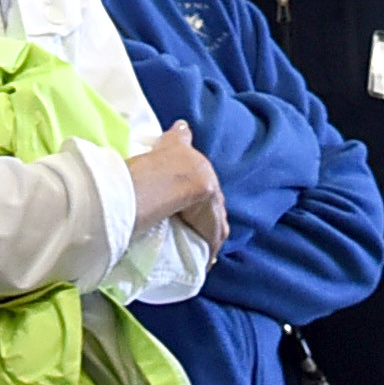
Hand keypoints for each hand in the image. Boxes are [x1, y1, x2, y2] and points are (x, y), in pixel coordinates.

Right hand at [127, 125, 224, 241]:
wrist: (178, 174)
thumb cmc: (168, 159)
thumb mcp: (172, 144)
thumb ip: (179, 136)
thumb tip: (182, 124)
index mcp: (205, 173)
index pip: (208, 189)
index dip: (204, 200)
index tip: (198, 208)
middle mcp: (214, 190)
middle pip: (214, 209)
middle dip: (210, 220)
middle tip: (200, 233)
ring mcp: (215, 210)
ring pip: (215, 226)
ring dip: (210, 237)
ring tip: (203, 250)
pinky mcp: (212, 227)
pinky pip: (211, 240)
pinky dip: (208, 249)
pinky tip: (205, 260)